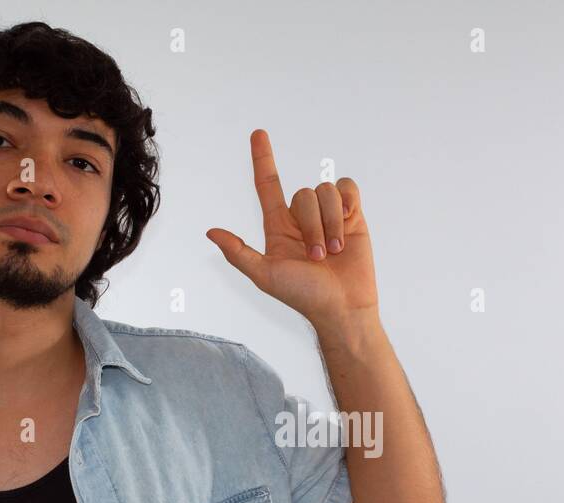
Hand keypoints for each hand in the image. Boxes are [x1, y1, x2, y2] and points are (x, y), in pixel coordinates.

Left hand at [206, 129, 378, 328]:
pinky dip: (348, 201)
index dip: (263, 159)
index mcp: (279, 226)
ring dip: (330, 224)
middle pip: (303, 194)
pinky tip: (348, 222)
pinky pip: (347, 188)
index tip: (258, 134)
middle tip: (317, 256)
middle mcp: (302, 218)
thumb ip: (239, 253)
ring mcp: (328, 216)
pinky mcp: (352, 216)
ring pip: (325, 191)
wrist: (343, 307)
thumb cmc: (304, 296)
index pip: (268, 185)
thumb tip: (212, 232)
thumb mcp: (266, 276)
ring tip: (334, 251)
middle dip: (312, 225)